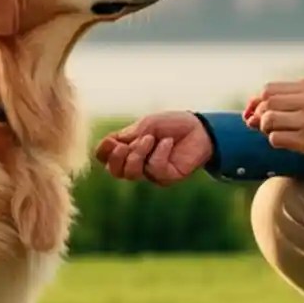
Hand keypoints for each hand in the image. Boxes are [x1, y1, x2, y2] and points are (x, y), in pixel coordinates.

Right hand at [93, 111, 212, 185]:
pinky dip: (159, 153)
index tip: (112, 141)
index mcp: (128, 148)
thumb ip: (127, 137)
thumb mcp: (146, 125)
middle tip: (125, 145)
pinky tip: (168, 142)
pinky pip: (155, 169)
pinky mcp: (167, 178)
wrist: (199, 128)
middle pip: (115, 171)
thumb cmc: (172, 124)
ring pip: (133, 173)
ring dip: (138, 154)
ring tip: (151, 138)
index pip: (106, 158)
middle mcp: (137, 163)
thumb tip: (105, 146)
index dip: (104, 152)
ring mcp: (151, 173)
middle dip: (117, 158)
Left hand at [243, 78, 303, 163]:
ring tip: (276, 133)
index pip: (268, 89)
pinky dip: (275, 141)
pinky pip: (277, 138)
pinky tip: (285, 142)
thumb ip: (289, 100)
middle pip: (266, 103)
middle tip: (267, 125)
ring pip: (269, 120)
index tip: (256, 112)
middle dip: (260, 116)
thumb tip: (251, 112)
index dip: (257, 102)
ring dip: (266, 129)